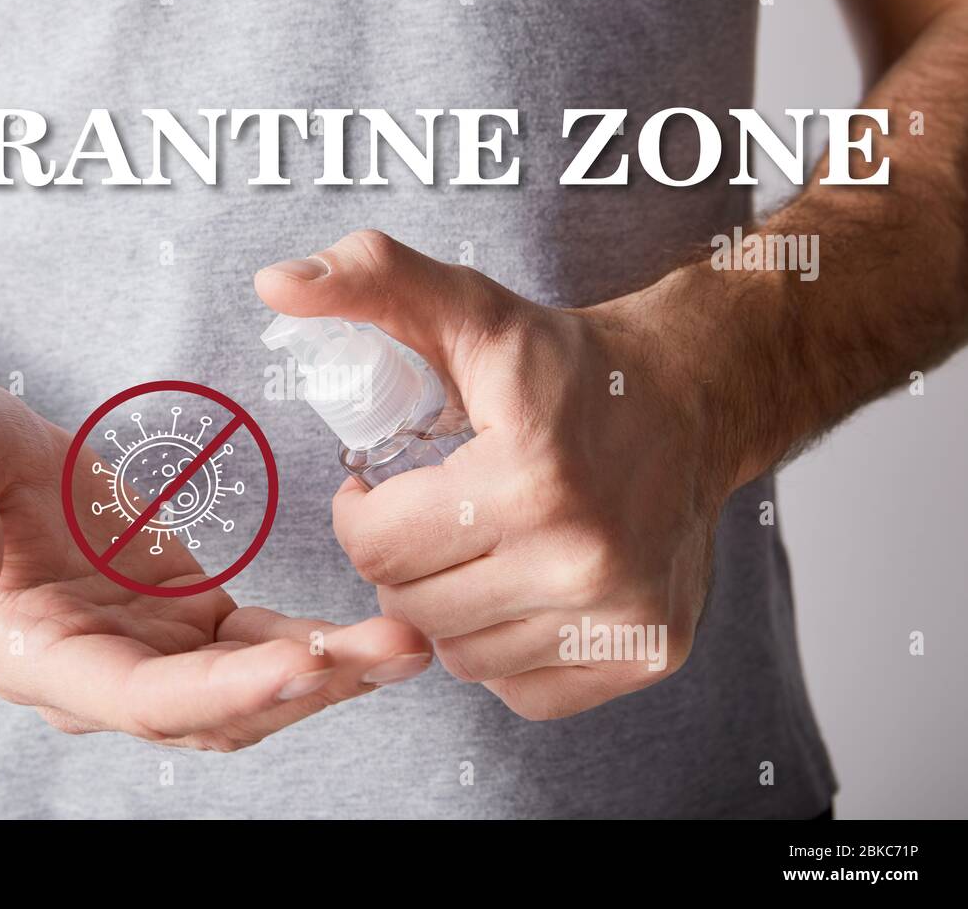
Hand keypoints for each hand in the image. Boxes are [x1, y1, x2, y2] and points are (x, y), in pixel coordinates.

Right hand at [0, 376, 431, 748]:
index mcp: (35, 653)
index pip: (136, 700)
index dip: (218, 695)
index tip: (299, 666)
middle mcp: (99, 675)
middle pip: (211, 713)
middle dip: (303, 690)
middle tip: (390, 649)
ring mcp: (149, 655)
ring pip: (251, 694)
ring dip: (330, 676)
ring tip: (408, 642)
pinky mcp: (188, 624)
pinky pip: (264, 646)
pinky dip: (321, 645)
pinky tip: (379, 630)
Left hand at [256, 231, 732, 719]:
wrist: (694, 400)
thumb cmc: (569, 365)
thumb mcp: (469, 309)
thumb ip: (371, 279)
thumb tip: (276, 280)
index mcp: (530, 477)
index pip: (376, 548)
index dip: (358, 517)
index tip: (374, 491)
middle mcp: (583, 559)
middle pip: (413, 608)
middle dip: (399, 562)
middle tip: (426, 517)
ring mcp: (620, 616)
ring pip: (461, 657)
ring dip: (448, 608)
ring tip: (474, 549)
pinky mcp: (645, 652)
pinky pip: (520, 689)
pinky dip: (503, 648)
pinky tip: (519, 587)